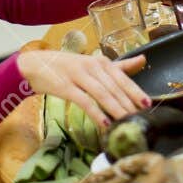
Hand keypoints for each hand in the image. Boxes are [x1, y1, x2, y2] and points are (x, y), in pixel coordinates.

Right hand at [16, 49, 150, 128]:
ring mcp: (78, 76)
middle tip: (140, 119)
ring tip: (126, 122)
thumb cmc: (68, 67)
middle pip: (114, 87)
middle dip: (128, 103)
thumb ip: (119, 66)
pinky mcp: (65, 87)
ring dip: (115, 109)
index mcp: (101, 62)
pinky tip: (104, 122)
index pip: (122, 77)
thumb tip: (144, 60)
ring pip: (102, 94)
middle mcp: (91, 66)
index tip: (147, 104)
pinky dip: (95, 112)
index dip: (135, 91)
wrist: (35, 65)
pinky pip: (84, 101)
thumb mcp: (94, 64)